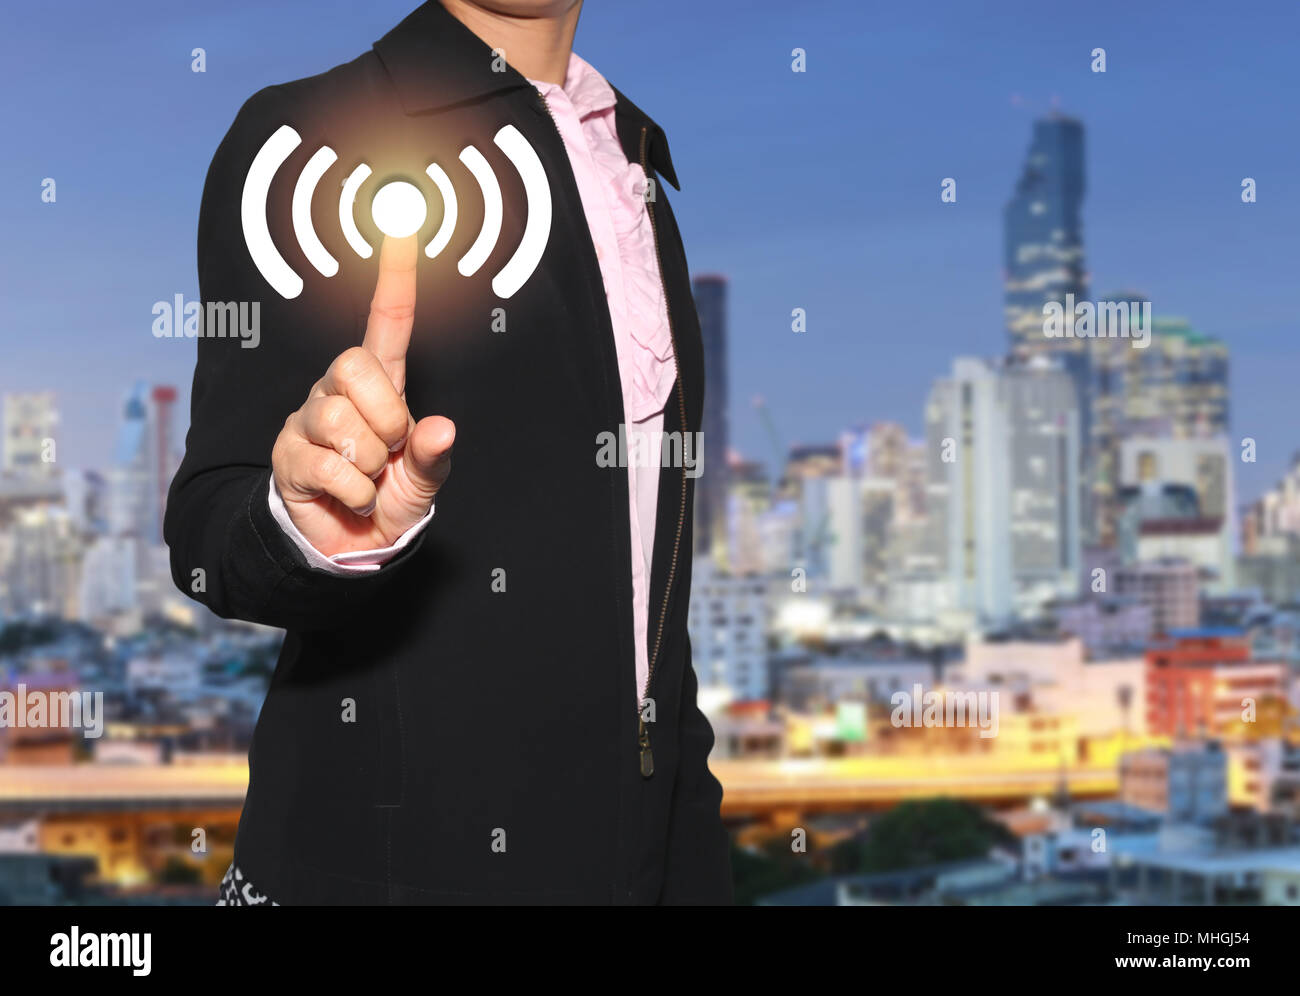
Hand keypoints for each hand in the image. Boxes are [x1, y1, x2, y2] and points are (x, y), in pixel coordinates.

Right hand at [271, 234, 454, 557]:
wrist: (353, 544)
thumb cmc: (391, 497)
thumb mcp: (425, 479)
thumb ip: (435, 454)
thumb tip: (441, 428)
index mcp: (380, 387)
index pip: (387, 325)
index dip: (396, 280)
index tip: (403, 229)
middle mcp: (337, 392)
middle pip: (352, 365)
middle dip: (384, 413)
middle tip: (391, 448)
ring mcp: (308, 421)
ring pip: (338, 420)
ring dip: (368, 460)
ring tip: (370, 477)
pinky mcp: (288, 456)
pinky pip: (327, 465)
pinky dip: (354, 490)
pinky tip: (354, 496)